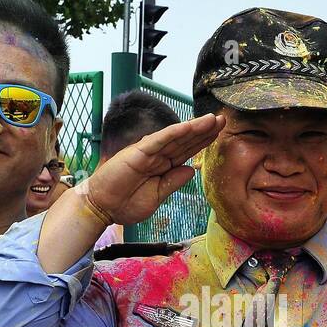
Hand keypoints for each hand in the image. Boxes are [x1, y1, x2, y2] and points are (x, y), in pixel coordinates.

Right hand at [79, 114, 223, 225]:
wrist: (103, 208)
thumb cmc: (126, 204)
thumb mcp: (157, 197)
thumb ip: (173, 182)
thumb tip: (192, 170)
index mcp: (163, 167)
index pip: (187, 151)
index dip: (203, 141)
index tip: (220, 132)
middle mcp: (158, 156)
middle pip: (185, 140)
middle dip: (204, 130)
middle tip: (223, 118)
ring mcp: (148, 152)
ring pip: (175, 137)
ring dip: (193, 127)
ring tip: (211, 119)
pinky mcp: (137, 153)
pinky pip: (158, 141)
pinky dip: (172, 133)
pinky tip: (187, 126)